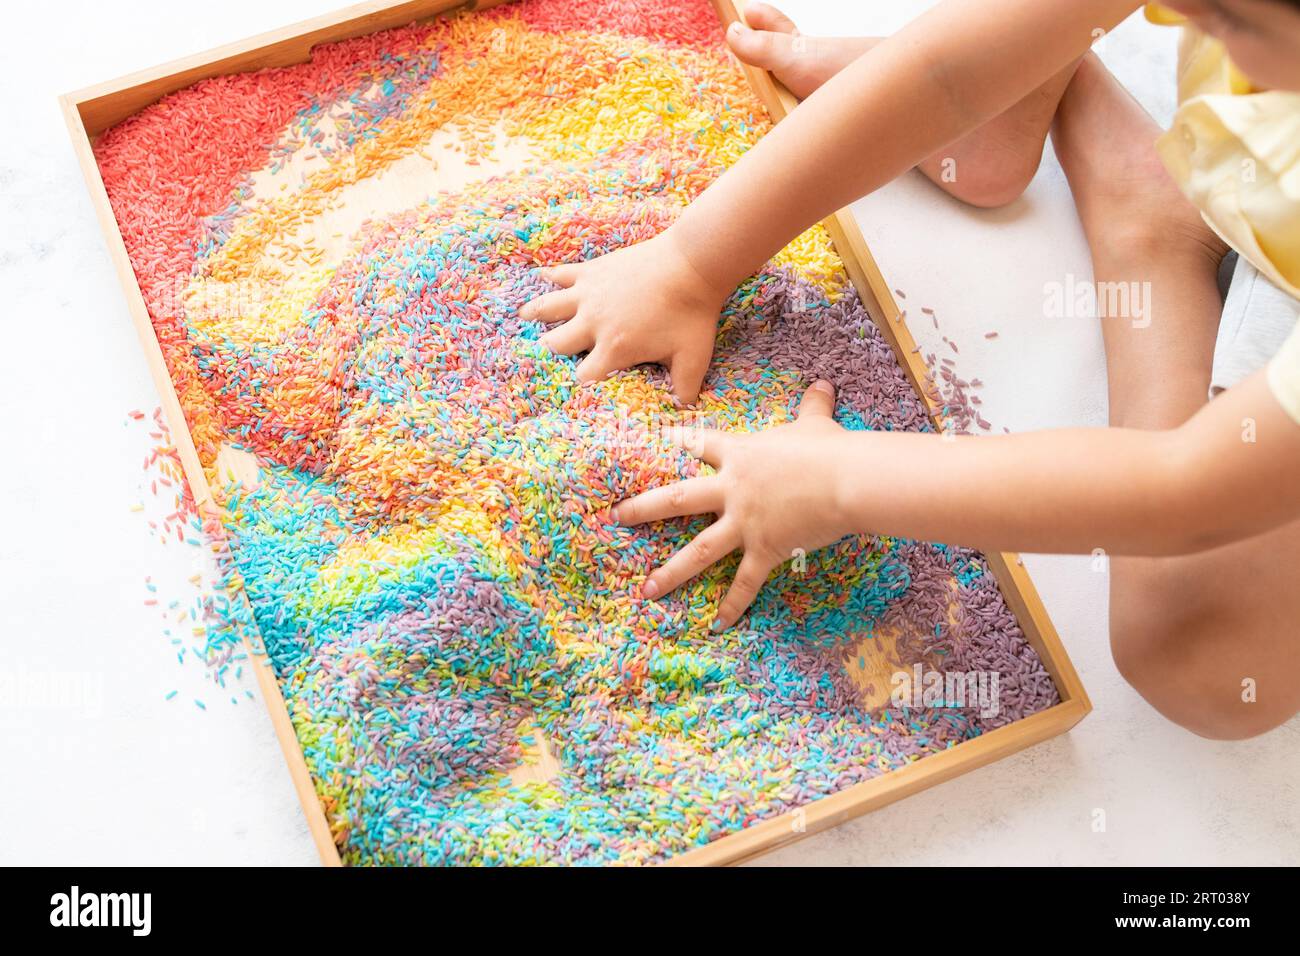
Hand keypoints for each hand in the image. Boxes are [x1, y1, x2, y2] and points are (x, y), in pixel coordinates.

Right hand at [523, 228, 728, 404]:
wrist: (691, 264)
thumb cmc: (692, 313)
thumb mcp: (693, 358)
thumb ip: (685, 387)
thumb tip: (685, 409)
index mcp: (614, 348)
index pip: (585, 376)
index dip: (584, 381)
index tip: (583, 383)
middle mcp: (593, 324)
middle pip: (557, 344)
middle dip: (552, 351)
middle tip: (546, 352)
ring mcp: (588, 295)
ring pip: (549, 307)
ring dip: (536, 314)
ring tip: (522, 317)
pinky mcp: (592, 271)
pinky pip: (562, 274)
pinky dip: (550, 277)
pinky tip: (540, 277)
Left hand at [613, 381, 852, 629]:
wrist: (846, 480)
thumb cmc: (829, 449)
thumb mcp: (816, 423)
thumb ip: (813, 405)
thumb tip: (824, 385)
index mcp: (741, 455)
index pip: (699, 444)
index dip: (677, 440)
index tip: (655, 441)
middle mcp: (733, 490)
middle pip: (677, 499)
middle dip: (641, 508)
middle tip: (614, 518)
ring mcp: (745, 524)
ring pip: (698, 551)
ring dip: (670, 573)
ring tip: (645, 591)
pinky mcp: (765, 550)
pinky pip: (745, 583)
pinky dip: (733, 606)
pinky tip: (716, 625)